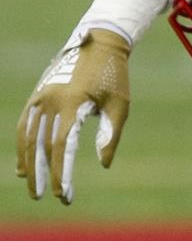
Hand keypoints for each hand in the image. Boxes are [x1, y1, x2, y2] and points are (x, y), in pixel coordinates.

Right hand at [16, 29, 131, 203]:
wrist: (98, 44)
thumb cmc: (115, 78)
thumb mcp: (120, 107)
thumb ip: (110, 135)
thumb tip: (103, 164)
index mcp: (73, 104)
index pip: (62, 146)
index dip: (61, 173)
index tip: (64, 194)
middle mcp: (51, 100)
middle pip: (41, 145)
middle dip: (44, 173)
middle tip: (46, 197)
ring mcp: (40, 97)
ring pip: (28, 136)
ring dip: (29, 163)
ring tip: (33, 186)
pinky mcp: (37, 96)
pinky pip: (25, 124)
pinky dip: (23, 145)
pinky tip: (25, 165)